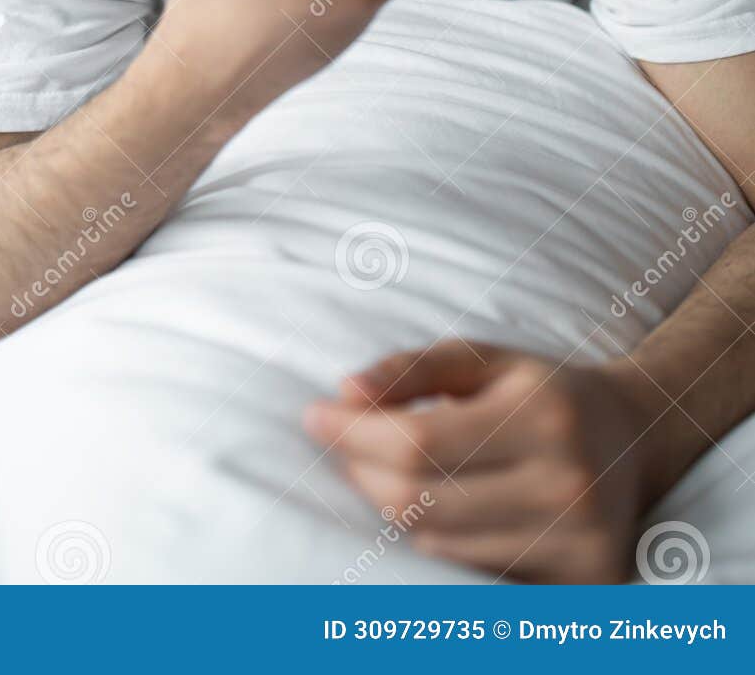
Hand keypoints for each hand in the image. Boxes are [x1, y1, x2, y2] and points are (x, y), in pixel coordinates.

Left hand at [304, 339, 659, 582]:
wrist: (634, 438)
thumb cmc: (540, 391)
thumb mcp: (484, 359)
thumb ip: (413, 368)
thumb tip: (345, 391)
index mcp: (543, 417)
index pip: (418, 442)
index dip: (352, 434)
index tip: (313, 417)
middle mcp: (566, 487)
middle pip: (419, 503)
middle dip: (362, 472)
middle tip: (344, 446)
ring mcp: (578, 547)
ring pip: (437, 545)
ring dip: (397, 510)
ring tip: (398, 472)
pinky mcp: (581, 591)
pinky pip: (473, 579)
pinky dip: (439, 546)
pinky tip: (439, 513)